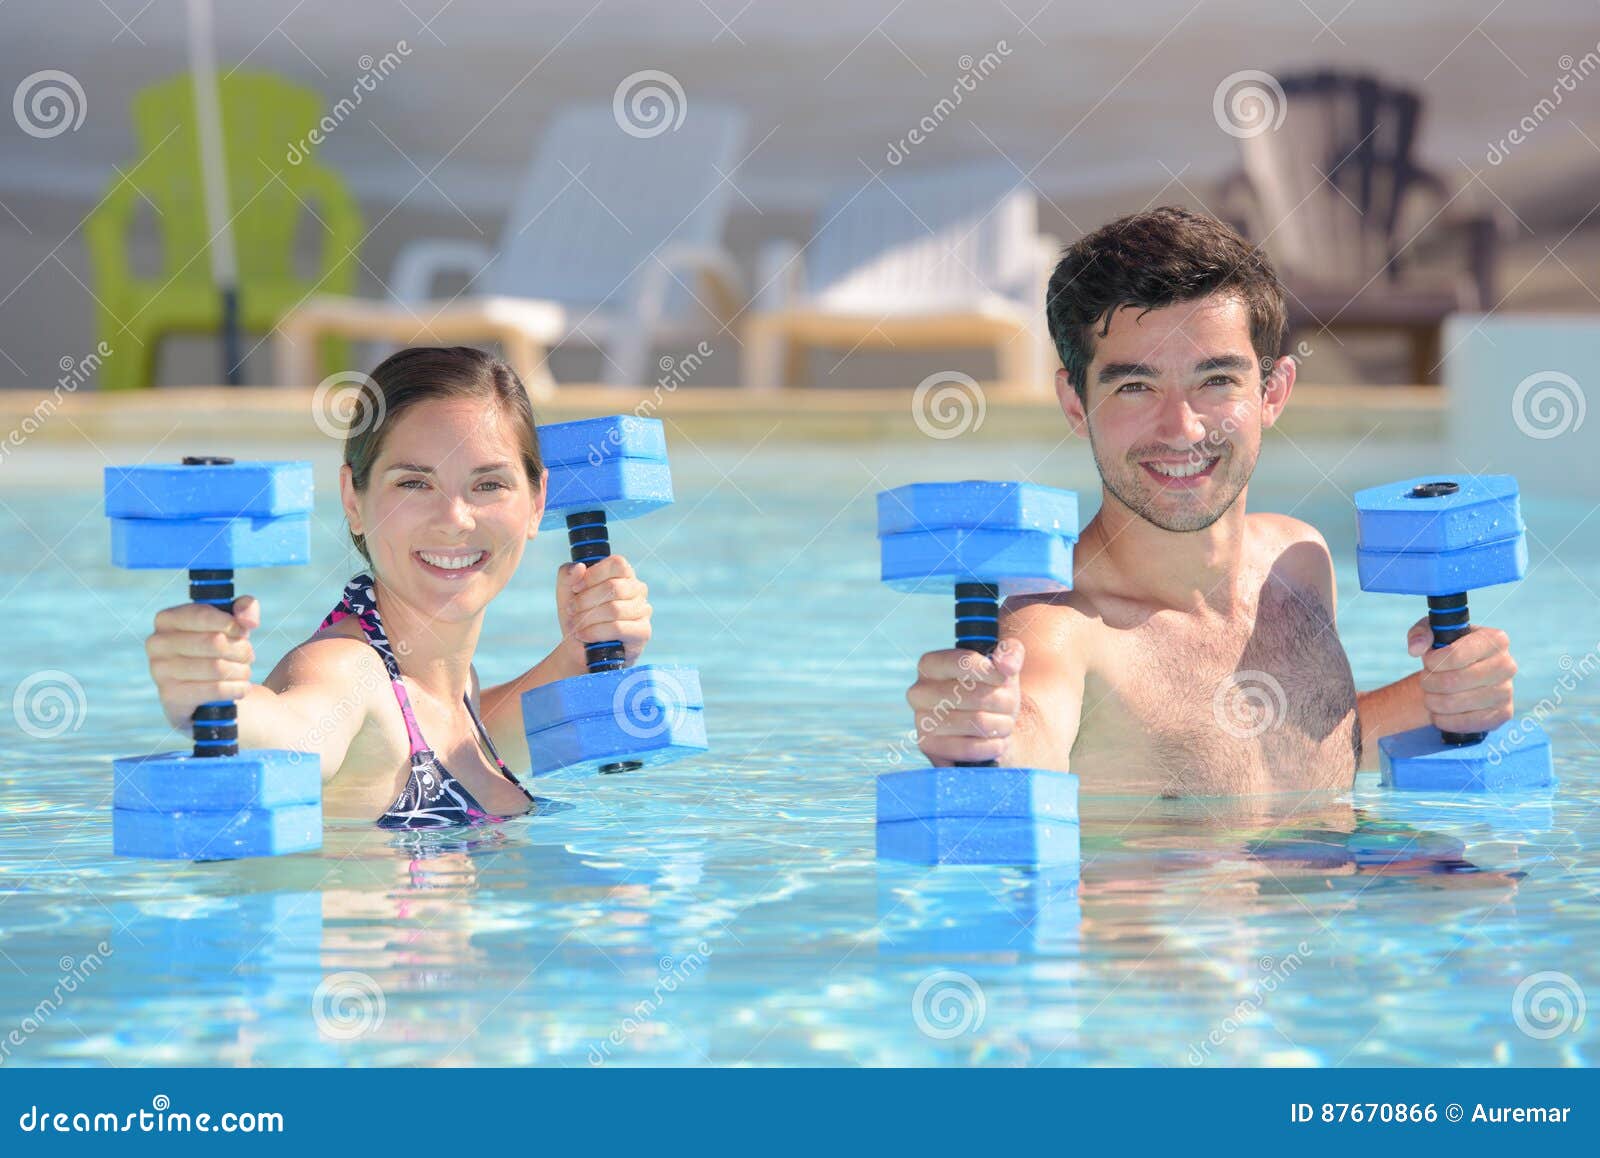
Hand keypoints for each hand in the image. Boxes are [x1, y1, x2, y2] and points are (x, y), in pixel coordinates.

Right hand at [145, 596, 257, 729]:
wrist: (206, 693)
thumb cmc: (218, 650)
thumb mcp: (232, 623)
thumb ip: (245, 608)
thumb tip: (248, 621)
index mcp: (167, 619)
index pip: (202, 614)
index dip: (230, 623)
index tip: (243, 631)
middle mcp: (157, 643)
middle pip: (214, 642)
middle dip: (241, 649)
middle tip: (248, 655)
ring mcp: (160, 671)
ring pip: (217, 667)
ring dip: (241, 670)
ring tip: (243, 671)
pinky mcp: (171, 697)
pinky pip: (215, 690)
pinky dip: (236, 688)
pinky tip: (241, 687)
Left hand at [556, 555, 651, 669]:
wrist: (578, 648)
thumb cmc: (577, 615)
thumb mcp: (565, 591)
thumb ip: (567, 574)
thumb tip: (579, 567)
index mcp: (623, 574)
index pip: (617, 564)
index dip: (594, 575)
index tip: (576, 588)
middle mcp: (638, 589)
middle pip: (614, 587)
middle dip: (585, 601)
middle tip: (571, 610)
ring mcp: (643, 610)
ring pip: (614, 609)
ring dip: (588, 618)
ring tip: (576, 625)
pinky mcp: (643, 632)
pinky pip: (618, 628)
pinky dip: (595, 632)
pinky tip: (584, 635)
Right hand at [908, 639, 1024, 764]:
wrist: (986, 725)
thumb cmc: (992, 688)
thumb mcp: (1004, 663)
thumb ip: (1010, 652)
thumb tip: (1005, 665)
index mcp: (931, 664)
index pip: (963, 662)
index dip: (990, 671)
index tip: (1003, 678)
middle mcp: (919, 691)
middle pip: (976, 695)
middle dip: (1003, 702)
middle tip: (1009, 705)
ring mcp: (921, 720)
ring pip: (977, 722)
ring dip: (1002, 724)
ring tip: (1004, 723)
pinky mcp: (929, 746)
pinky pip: (969, 748)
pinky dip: (992, 746)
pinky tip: (996, 741)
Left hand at [1407, 617, 1515, 734]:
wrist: (1462, 674)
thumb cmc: (1446, 650)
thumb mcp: (1432, 632)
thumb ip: (1420, 633)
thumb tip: (1416, 649)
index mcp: (1495, 639)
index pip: (1455, 655)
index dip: (1432, 662)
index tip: (1427, 661)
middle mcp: (1507, 665)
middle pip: (1453, 681)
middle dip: (1429, 682)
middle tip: (1425, 681)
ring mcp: (1507, 691)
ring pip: (1455, 703)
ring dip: (1433, 701)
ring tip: (1431, 695)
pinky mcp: (1503, 714)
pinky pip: (1466, 723)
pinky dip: (1444, 720)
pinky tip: (1439, 712)